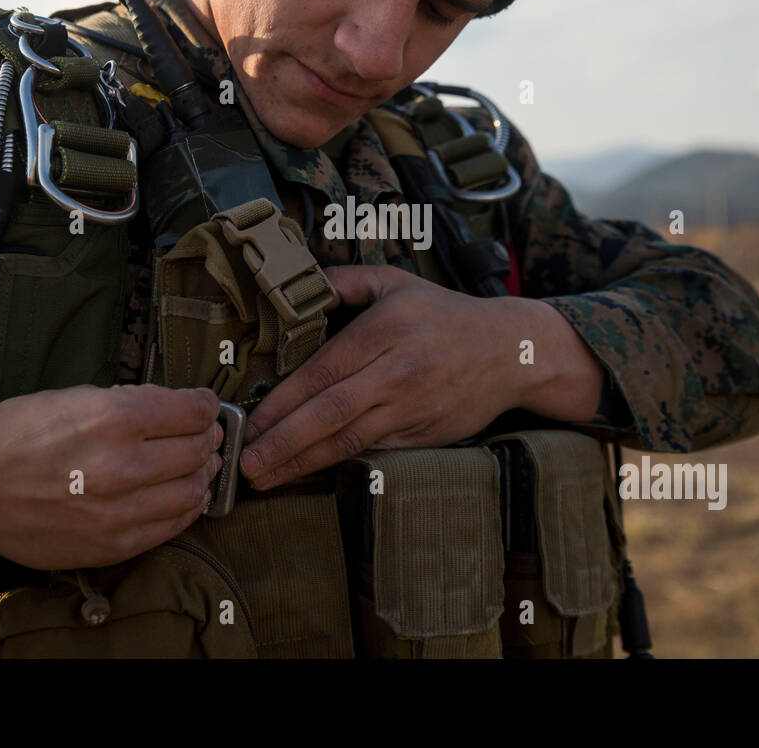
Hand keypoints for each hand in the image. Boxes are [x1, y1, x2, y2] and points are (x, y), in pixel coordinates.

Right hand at [0, 384, 223, 570]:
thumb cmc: (16, 435)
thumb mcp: (75, 397)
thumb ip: (130, 403)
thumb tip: (175, 407)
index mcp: (113, 418)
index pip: (192, 411)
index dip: (205, 405)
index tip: (204, 405)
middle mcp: (121, 466)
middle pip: (197, 450)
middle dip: (206, 438)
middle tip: (204, 433)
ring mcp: (118, 511)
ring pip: (193, 491)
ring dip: (202, 474)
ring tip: (198, 464)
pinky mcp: (112, 545)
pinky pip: (172, 526)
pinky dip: (186, 507)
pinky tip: (183, 495)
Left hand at [238, 265, 542, 489]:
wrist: (513, 351)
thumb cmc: (446, 314)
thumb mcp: (396, 282)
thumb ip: (344, 281)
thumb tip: (299, 283)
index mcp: (385, 329)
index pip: (323, 370)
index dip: (283, 401)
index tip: (251, 421)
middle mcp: (398, 370)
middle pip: (331, 412)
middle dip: (283, 442)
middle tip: (246, 463)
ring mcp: (413, 406)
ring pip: (350, 440)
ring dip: (303, 463)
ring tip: (266, 478)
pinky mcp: (425, 434)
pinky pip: (375, 452)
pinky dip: (339, 465)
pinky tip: (309, 472)